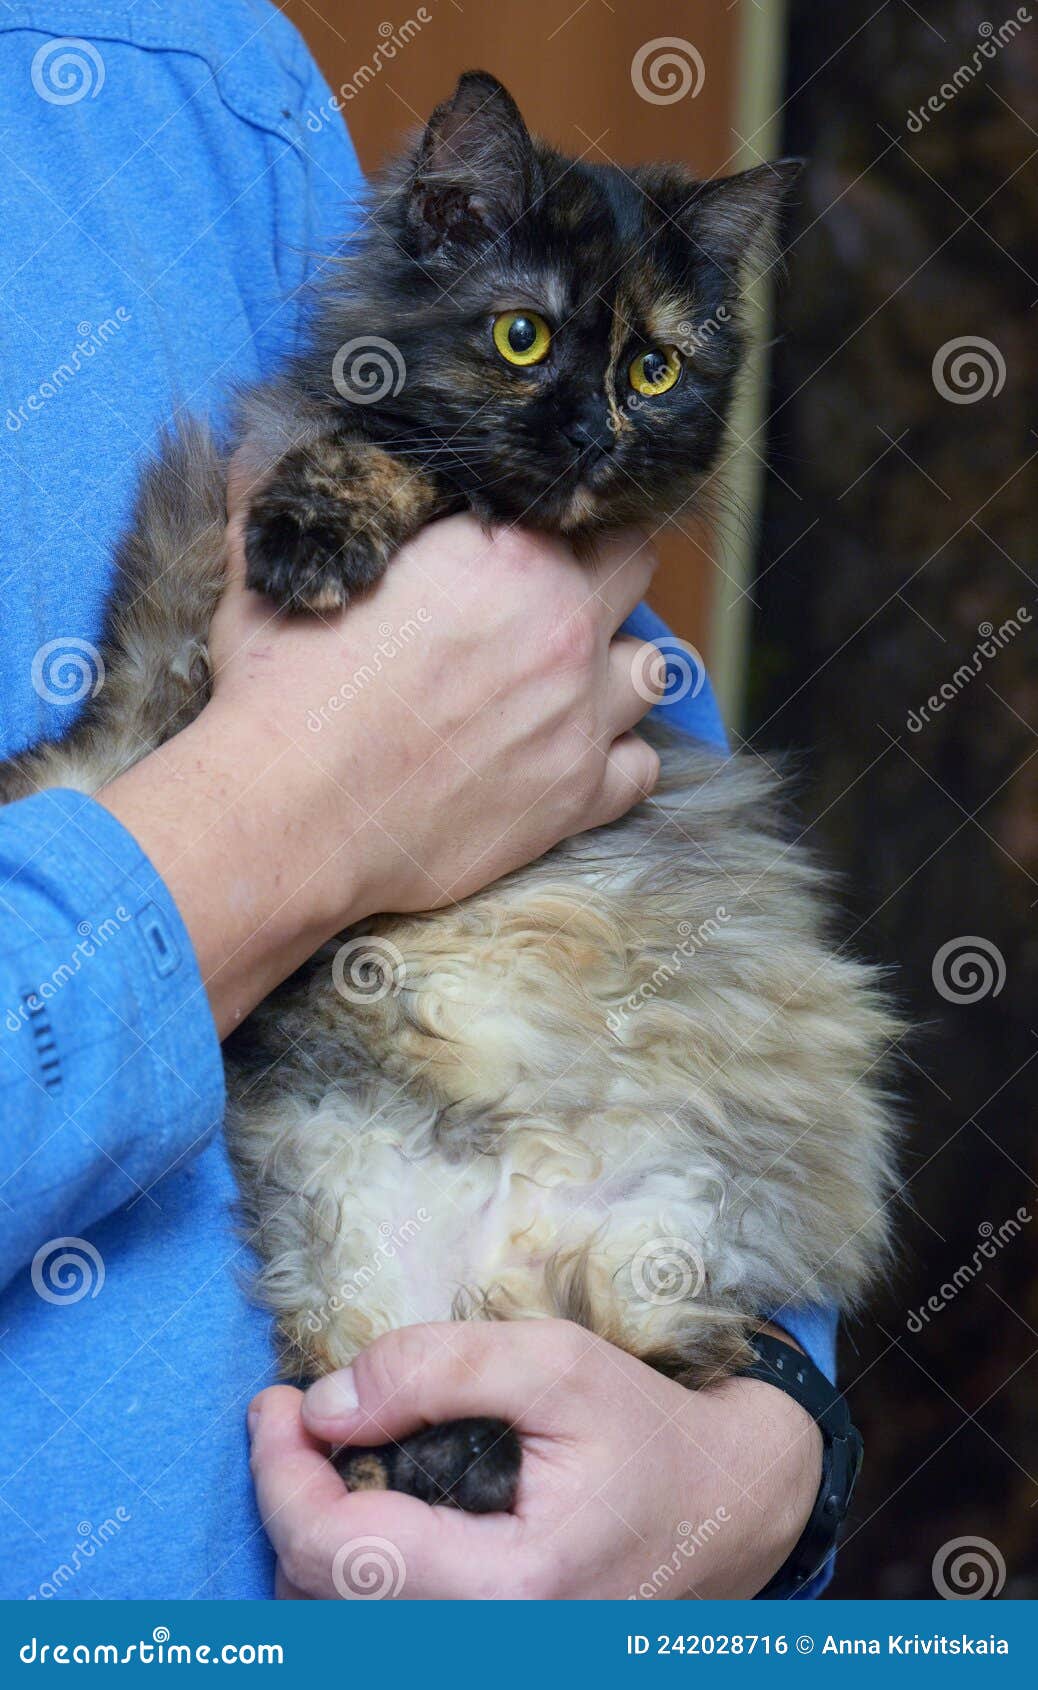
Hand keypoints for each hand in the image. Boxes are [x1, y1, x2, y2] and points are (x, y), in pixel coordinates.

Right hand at [99, 462, 663, 1032]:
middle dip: (603, 572)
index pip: (574, 500)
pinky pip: (640, 769)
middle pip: (633, 566)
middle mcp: (561, 625)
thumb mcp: (272, 577)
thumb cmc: (279, 695)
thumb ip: (280, 502)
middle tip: (556, 596)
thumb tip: (258, 450)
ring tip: (576, 679)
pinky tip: (578, 756)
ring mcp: (578, 715)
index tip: (529, 532)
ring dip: (619, 665)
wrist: (288, 817)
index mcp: (503, 555)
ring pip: (651, 668)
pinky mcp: (574, 796)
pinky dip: (618, 760)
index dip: (554, 513)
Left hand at [248, 1321, 821, 1599]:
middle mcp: (487, 1650)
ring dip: (312, 1539)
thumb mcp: (557, 1365)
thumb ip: (437, 1369)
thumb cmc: (649, 1434)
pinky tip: (373, 1508)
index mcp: (507, 1592)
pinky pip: (377, 1630)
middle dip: (288, 1499)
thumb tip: (325, 1403)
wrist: (729, 1509)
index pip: (334, 1554)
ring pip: (337, 1624)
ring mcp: (485, 1657)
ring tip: (334, 1457)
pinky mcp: (482, 1650)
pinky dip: (350, 1573)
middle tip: (300, 1418)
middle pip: (318, 1600)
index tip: (276, 1400)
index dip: (279, 1472)